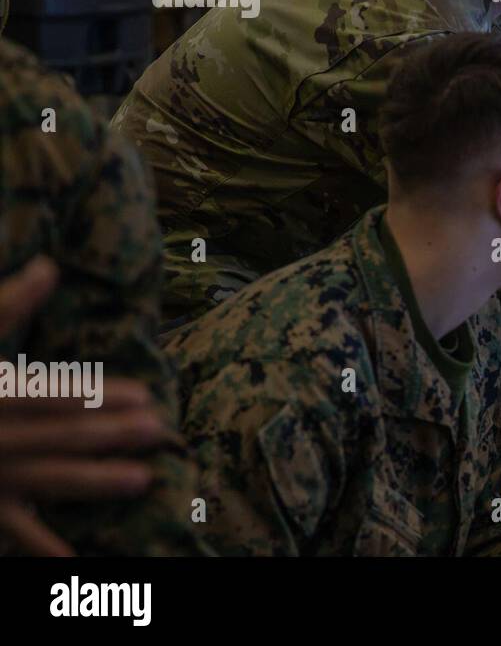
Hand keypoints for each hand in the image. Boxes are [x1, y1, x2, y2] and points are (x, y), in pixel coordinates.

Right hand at [0, 257, 167, 555]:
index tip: (144, 393)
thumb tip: (49, 264)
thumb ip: (6, 307)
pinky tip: (79, 563)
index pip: (45, 395)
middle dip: (108, 436)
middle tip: (158, 432)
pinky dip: (44, 549)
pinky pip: (13, 530)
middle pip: (54, 438)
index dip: (94, 395)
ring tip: (142, 482)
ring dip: (92, 483)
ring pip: (43, 481)